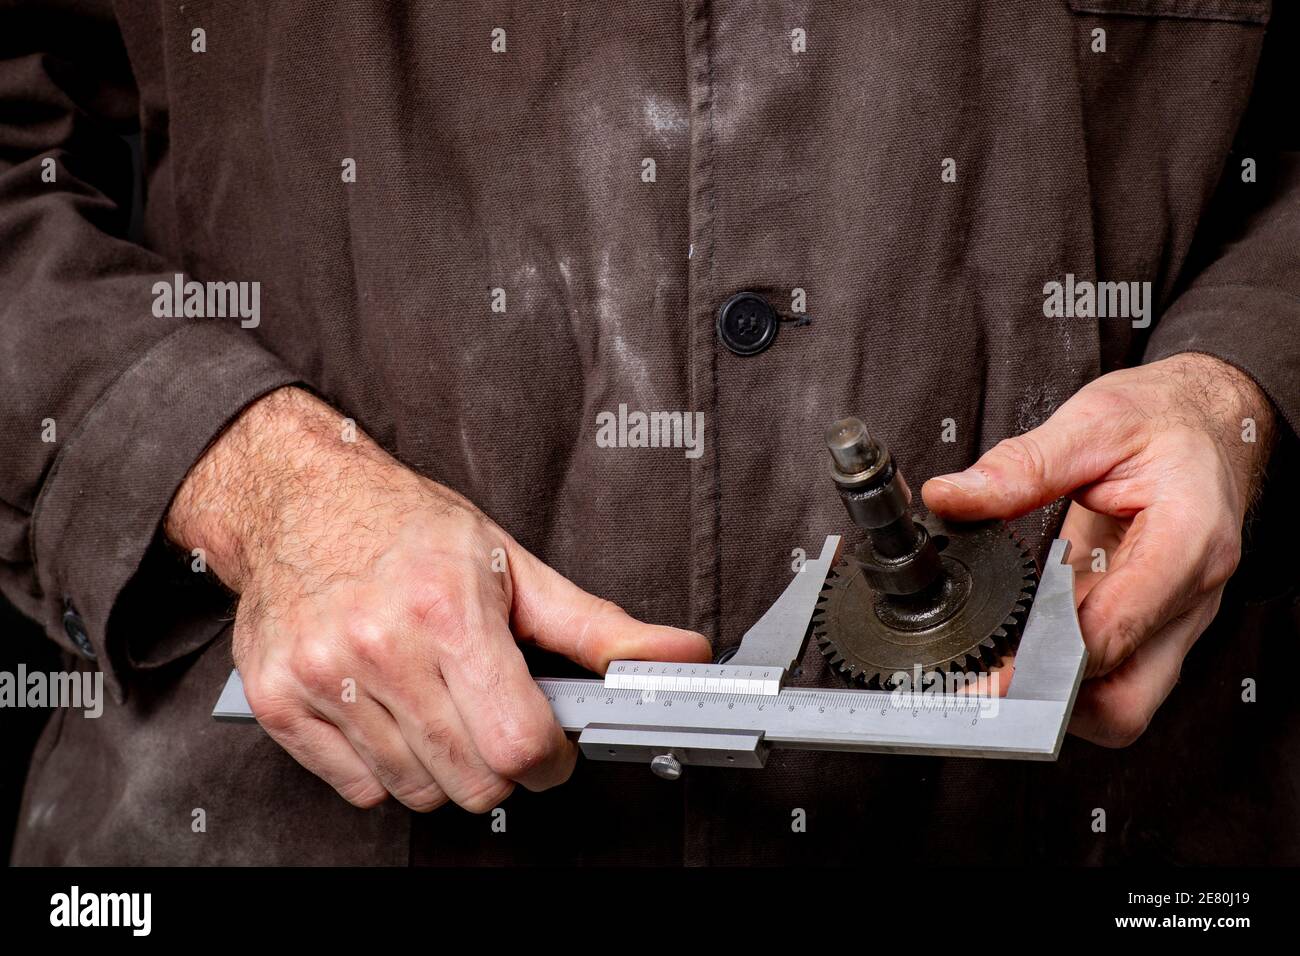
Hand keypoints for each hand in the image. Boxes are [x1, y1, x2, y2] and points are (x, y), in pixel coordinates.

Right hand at [166, 387, 709, 810]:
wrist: (299, 498)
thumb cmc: (407, 527)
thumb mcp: (513, 565)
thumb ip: (597, 626)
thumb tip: (677, 655)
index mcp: (448, 609)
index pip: (518, 742)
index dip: (550, 759)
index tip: (550, 746)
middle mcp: (379, 645)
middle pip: (473, 781)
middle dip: (502, 765)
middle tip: (494, 717)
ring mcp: (323, 677)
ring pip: (416, 790)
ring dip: (444, 765)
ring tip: (438, 703)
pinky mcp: (278, 702)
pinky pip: (357, 788)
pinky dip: (385, 768)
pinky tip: (390, 713)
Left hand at [921, 353, 1274, 746]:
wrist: (1211, 422)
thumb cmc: (1165, 421)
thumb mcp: (1093, 422)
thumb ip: (1022, 465)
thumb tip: (952, 497)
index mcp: (1187, 542)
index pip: (1113, 634)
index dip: (1043, 662)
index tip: (987, 673)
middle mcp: (1190, 595)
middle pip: (1125, 702)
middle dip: (1050, 702)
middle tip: (984, 678)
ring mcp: (1174, 618)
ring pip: (1120, 702)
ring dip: (1054, 694)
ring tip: (996, 657)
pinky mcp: (1152, 624)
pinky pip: (1111, 674)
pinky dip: (1062, 672)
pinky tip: (1021, 641)